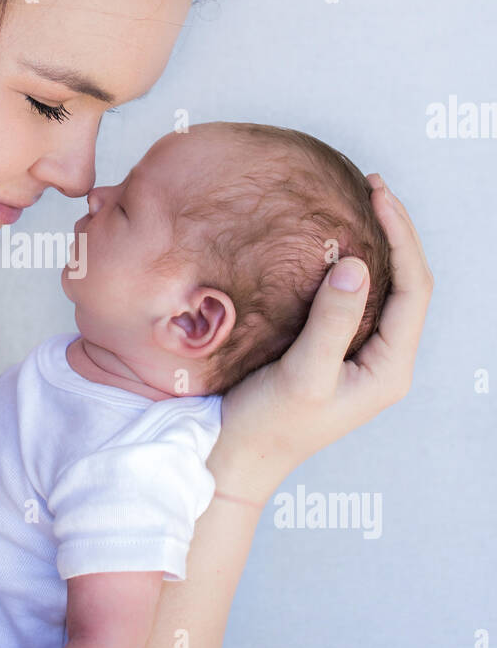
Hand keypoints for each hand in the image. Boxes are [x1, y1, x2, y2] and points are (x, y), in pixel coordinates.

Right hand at [214, 177, 433, 502]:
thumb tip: (359, 264)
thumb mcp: (302, 376)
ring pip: (381, 290)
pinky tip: (325, 244)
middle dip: (393, 232)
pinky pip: (350, 300)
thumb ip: (332, 322)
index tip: (376, 194)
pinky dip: (345, 266)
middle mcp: (382, 361)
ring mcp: (357, 357)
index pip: (413, 288)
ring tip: (354, 203)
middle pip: (405, 283)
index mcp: (389, 368)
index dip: (401, 236)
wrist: (234, 461)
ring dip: (374, 245)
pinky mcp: (330, 353)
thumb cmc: (266, 428)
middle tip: (368, 185)